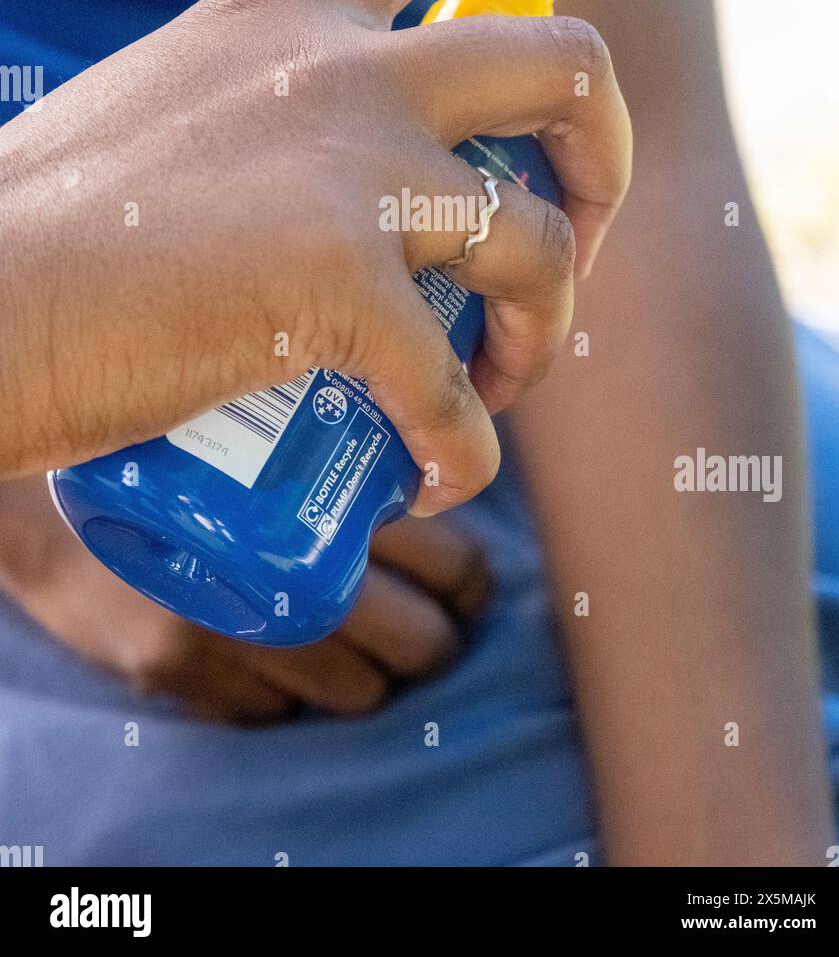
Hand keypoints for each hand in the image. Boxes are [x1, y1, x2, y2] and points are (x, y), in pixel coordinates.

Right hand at [0, 0, 630, 510]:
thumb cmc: (30, 227)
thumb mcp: (156, 108)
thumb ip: (241, 108)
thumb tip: (305, 169)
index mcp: (283, 13)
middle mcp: (339, 70)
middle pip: (564, 68)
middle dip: (607, 158)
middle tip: (577, 233)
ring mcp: (353, 174)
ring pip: (542, 242)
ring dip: (550, 331)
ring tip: (499, 388)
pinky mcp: (340, 290)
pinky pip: (457, 389)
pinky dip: (466, 451)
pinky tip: (434, 480)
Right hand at [0, 475, 491, 721]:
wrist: (54, 493)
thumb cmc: (178, 459)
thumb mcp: (272, 438)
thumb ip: (343, 468)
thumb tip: (426, 501)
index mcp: (322, 502)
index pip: (452, 565)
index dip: (469, 585)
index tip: (461, 585)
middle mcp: (280, 573)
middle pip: (421, 642)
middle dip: (432, 639)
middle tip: (419, 619)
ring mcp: (229, 632)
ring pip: (361, 692)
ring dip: (364, 673)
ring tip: (347, 641)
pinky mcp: (177, 672)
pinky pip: (275, 714)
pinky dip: (286, 692)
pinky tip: (269, 650)